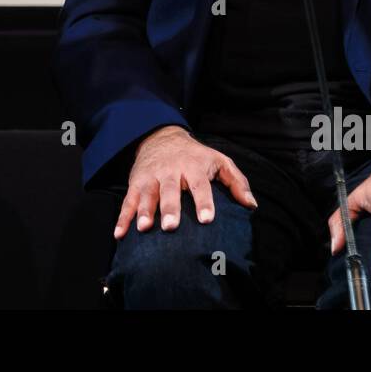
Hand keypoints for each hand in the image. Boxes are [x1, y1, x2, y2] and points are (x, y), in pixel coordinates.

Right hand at [113, 125, 256, 237]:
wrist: (161, 137)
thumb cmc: (195, 155)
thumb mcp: (219, 160)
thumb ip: (237, 182)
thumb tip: (251, 205)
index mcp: (192, 167)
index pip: (200, 185)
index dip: (203, 201)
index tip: (207, 219)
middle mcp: (170, 172)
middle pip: (170, 191)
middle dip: (169, 208)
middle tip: (170, 227)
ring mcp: (151, 178)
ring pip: (146, 195)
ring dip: (144, 211)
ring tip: (144, 228)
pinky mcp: (135, 184)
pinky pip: (127, 202)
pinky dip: (122, 218)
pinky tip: (119, 234)